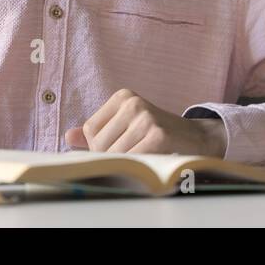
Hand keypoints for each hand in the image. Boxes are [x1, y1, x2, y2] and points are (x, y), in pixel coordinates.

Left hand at [64, 88, 226, 156]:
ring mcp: (145, 118)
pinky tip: (148, 163)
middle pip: (100, 143)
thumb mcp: (126, 125)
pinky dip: (136, 167)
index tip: (119, 147)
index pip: (91, 129)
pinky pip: (132, 160)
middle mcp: (133, 103)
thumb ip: (97, 132)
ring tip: (140, 159)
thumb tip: (68, 137)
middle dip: (110, 157)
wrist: (196, 137)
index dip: (99, 146)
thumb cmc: (156, 133)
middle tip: (131, 156)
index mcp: (122, 96)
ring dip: (125, 164)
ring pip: (115, 154)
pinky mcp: (157, 136)